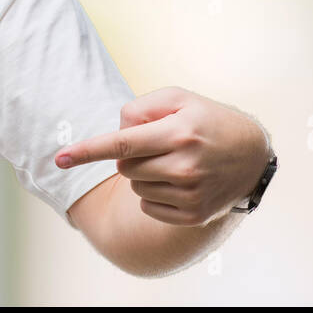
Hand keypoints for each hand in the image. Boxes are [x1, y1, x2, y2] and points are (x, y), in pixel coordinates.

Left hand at [55, 87, 271, 226]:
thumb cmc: (207, 120)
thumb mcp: (180, 98)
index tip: (60, 158)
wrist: (252, 156)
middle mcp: (184, 165)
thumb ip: (142, 106)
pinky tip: (178, 181)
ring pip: (135, 186)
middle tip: (158, 145)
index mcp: (178, 132)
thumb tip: (117, 130)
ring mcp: (189, 194)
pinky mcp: (192, 214)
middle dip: (130, 156)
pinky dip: (154, 193)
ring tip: (174, 162)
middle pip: (124, 166)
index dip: (88, 150)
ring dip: (143, 174)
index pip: (122, 143)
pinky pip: (148, 206)